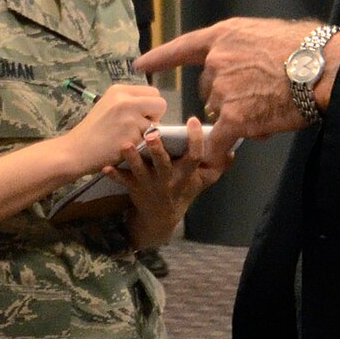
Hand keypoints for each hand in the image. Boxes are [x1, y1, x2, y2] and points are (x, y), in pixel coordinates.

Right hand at [63, 84, 167, 175]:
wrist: (75, 151)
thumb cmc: (92, 131)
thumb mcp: (108, 106)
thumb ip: (129, 103)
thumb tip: (152, 108)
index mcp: (119, 90)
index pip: (152, 92)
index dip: (150, 106)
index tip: (138, 117)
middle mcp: (125, 99)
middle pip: (160, 104)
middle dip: (154, 117)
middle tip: (138, 128)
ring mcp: (129, 117)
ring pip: (158, 124)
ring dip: (148, 134)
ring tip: (128, 139)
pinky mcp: (132, 135)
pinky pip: (150, 140)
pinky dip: (142, 145)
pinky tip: (127, 147)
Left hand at [112, 116, 227, 248]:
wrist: (161, 218)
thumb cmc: (183, 191)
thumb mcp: (203, 181)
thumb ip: (218, 165)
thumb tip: (234, 147)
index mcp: (186, 174)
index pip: (195, 156)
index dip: (196, 139)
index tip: (193, 120)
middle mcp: (168, 179)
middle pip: (164, 164)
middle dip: (158, 150)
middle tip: (152, 133)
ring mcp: (150, 184)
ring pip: (141, 171)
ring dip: (133, 159)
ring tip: (125, 145)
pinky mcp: (134, 188)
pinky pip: (123, 182)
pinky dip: (114, 175)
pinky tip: (106, 167)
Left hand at [138, 18, 339, 169]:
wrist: (320, 67)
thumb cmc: (303, 47)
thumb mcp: (263, 34)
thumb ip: (243, 51)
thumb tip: (243, 70)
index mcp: (222, 37)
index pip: (183, 48)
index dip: (160, 58)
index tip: (141, 66)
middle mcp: (216, 62)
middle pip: (208, 89)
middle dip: (227, 97)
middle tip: (260, 97)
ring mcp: (222, 90)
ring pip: (220, 112)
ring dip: (238, 116)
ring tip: (270, 110)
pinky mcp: (234, 116)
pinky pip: (218, 139)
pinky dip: (218, 151)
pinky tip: (219, 159)